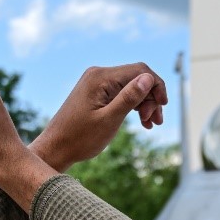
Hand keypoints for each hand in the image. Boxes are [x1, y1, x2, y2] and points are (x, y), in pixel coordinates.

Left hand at [30, 64, 166, 171]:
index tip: (163, 106)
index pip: (140, 71)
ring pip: (131, 86)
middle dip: (150, 98)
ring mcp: (96, 83)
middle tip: (155, 122)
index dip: (156, 86)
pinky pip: (121, 93)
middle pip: (136, 78)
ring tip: (150, 124)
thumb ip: (129, 98)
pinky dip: (132, 105)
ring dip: (144, 103)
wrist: (56, 148)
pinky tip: (141, 121)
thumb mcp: (109, 120)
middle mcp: (98, 74)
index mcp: (101, 77)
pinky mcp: (96, 93)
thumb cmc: (80, 138)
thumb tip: (148, 78)